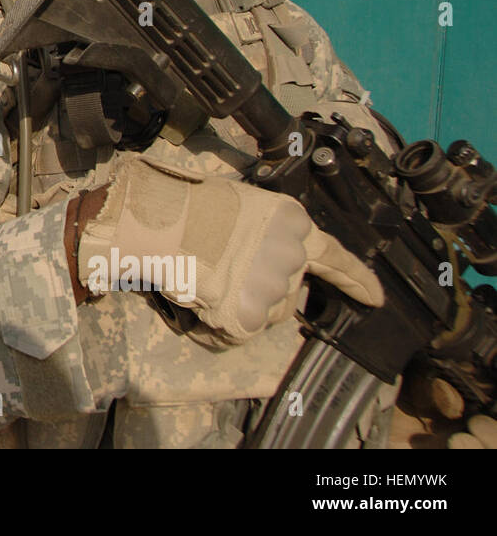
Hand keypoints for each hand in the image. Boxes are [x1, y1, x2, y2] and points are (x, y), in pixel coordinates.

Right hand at [77, 155, 383, 344]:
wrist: (160, 223)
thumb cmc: (188, 204)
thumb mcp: (243, 203)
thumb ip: (266, 232)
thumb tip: (260, 258)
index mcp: (295, 224)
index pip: (336, 258)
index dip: (357, 281)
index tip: (376, 300)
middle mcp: (294, 257)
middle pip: (287, 291)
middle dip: (261, 289)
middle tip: (222, 269)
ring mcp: (274, 289)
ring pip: (264, 314)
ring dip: (239, 305)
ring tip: (206, 279)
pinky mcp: (249, 317)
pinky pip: (237, 331)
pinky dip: (217, 323)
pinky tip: (201, 296)